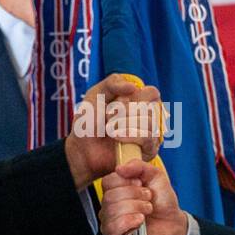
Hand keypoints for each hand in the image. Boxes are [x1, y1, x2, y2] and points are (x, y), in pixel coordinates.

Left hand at [64, 75, 162, 189]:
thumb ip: (113, 83)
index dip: (134, 96)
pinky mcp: (148, 151)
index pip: (152, 93)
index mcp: (141, 102)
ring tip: (109, 129)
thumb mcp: (97, 94)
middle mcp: (149, 118)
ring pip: (150, 122)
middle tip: (108, 117)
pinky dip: (131, 135)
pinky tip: (115, 137)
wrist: (82, 149)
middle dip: (125, 110)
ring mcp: (150, 135)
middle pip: (151, 106)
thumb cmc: (90, 122)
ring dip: (124, 123)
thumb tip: (134, 87)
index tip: (115, 102)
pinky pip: (148, 139)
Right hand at [99, 159, 186, 234]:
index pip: (107, 182)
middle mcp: (108, 207)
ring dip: (136, 208)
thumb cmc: (162, 202)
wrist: (173, 224)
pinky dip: (129, 222)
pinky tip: (139, 221)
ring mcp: (109, 224)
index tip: (141, 184)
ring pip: (112, 211)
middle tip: (148, 199)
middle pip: (109, 196)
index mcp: (115, 191)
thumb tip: (119, 168)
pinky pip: (113, 228)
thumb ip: (139, 166)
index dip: (126, 181)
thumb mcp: (155, 176)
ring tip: (147, 210)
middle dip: (135, 195)